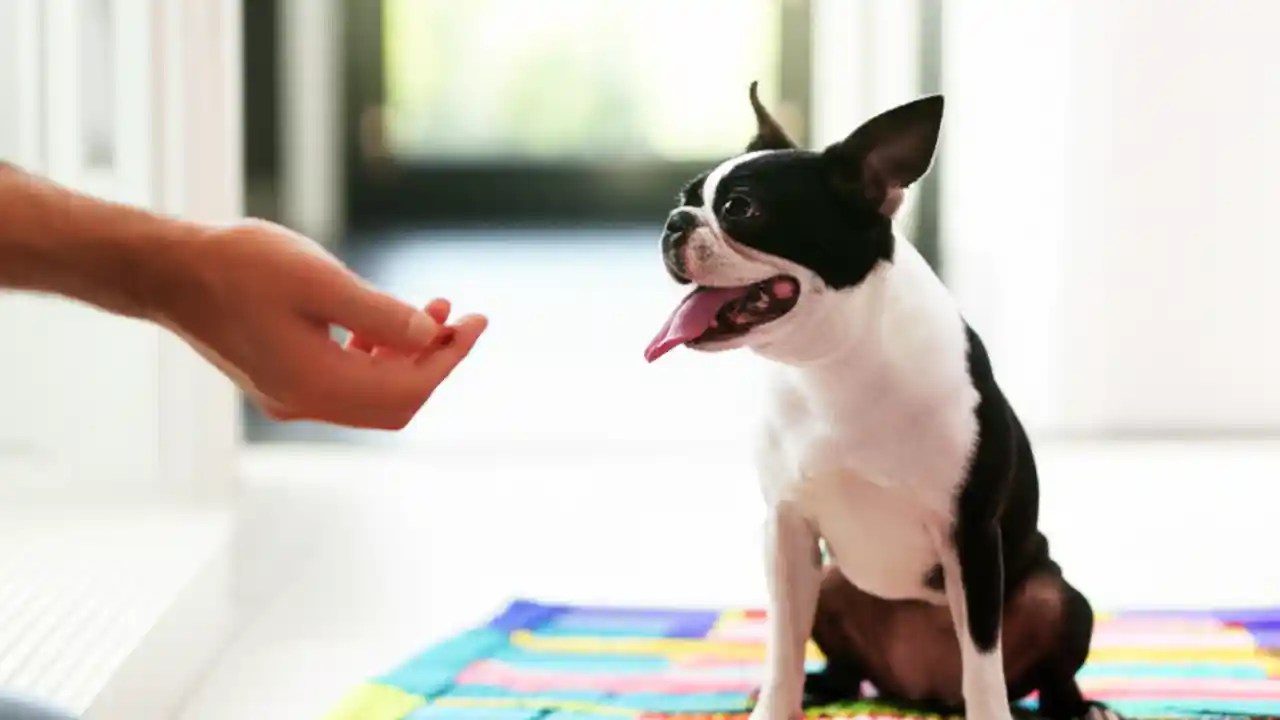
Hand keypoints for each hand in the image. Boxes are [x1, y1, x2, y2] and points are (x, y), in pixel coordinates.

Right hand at [153, 220, 486, 428]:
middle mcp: (304, 402)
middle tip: (459, 317)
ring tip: (432, 308)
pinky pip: (346, 384)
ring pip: (373, 395)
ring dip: (408, 356)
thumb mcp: (319, 280)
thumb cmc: (238, 266)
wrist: (168, 272)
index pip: (409, 388)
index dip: (450, 356)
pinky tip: (386, 321)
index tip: (477, 320)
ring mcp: (290, 397)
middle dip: (435, 361)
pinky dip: (376, 357)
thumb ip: (378, 313)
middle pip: (397, 402)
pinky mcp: (281, 382)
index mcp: (316, 383)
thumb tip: (430, 335)